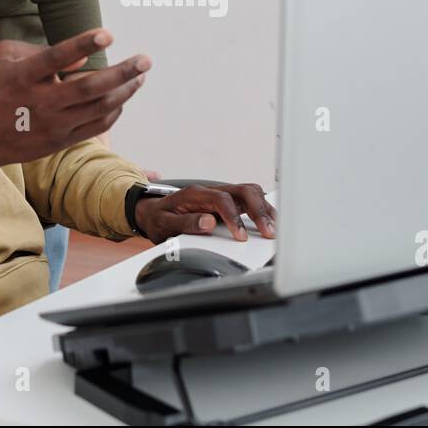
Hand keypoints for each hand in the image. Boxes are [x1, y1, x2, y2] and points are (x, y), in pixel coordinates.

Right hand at [0, 29, 149, 188]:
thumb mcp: (6, 58)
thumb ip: (40, 49)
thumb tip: (83, 56)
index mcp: (24, 76)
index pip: (57, 58)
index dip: (83, 45)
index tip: (108, 35)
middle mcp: (41, 101)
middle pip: (89, 88)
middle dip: (122, 73)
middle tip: (145, 60)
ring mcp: (53, 124)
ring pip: (99, 108)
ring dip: (125, 91)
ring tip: (141, 76)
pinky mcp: (62, 140)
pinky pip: (97, 126)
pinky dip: (114, 111)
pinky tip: (123, 97)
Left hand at [134, 183, 275, 243]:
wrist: (153, 212)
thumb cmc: (159, 219)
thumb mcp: (164, 224)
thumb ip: (186, 222)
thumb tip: (208, 222)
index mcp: (195, 194)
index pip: (222, 199)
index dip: (234, 216)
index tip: (240, 236)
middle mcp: (211, 191)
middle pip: (242, 191)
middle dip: (258, 210)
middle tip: (267, 232)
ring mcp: (221, 195)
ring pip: (250, 192)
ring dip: (264, 209)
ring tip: (273, 229)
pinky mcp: (227, 202)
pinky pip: (249, 199)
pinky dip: (262, 209)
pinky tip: (270, 221)